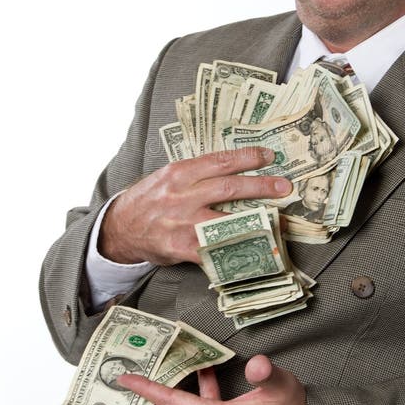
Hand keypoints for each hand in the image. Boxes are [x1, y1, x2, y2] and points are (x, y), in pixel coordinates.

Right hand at [99, 147, 291, 264]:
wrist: (120, 229)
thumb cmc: (149, 200)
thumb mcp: (168, 177)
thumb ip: (197, 173)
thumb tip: (236, 168)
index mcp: (179, 173)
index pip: (220, 161)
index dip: (247, 157)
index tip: (269, 155)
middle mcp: (182, 196)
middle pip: (229, 188)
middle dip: (261, 186)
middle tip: (284, 186)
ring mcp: (182, 223)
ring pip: (226, 219)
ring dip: (256, 220)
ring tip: (279, 220)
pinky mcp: (182, 248)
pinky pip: (215, 250)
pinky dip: (236, 250)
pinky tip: (255, 250)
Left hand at [118, 354, 305, 404]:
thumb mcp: (282, 387)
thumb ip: (266, 373)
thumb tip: (256, 363)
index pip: (171, 403)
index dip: (146, 389)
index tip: (125, 379)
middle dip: (143, 402)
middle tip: (127, 384)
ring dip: (167, 399)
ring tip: (161, 373)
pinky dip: (191, 398)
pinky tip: (205, 375)